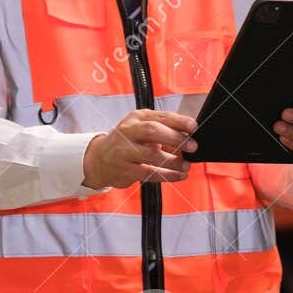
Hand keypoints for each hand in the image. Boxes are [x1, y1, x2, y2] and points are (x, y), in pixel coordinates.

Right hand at [82, 110, 197, 189]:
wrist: (99, 159)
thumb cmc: (126, 142)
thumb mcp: (141, 128)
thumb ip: (162, 129)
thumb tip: (188, 135)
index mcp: (136, 118)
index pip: (160, 116)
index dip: (179, 121)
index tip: (193, 126)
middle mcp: (128, 131)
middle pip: (153, 131)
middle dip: (175, 138)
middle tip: (192, 146)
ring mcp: (125, 151)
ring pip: (152, 155)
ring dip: (173, 161)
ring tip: (186, 165)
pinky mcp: (125, 170)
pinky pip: (150, 173)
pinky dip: (168, 175)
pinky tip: (179, 175)